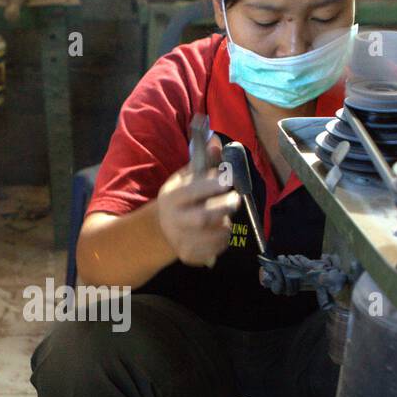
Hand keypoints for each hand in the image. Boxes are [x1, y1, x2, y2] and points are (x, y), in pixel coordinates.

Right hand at [156, 138, 238, 267]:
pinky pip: (215, 251)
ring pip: (213, 236)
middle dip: (223, 208)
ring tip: (224, 218)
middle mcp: (174, 221)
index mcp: (171, 198)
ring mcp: (180, 240)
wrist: (162, 229)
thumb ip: (202, 162)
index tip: (226, 181)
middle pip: (203, 218)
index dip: (209, 186)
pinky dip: (222, 241)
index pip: (190, 192)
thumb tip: (216, 140)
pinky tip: (218, 232)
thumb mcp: (185, 178)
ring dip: (225, 225)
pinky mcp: (189, 255)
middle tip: (235, 200)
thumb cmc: (180, 199)